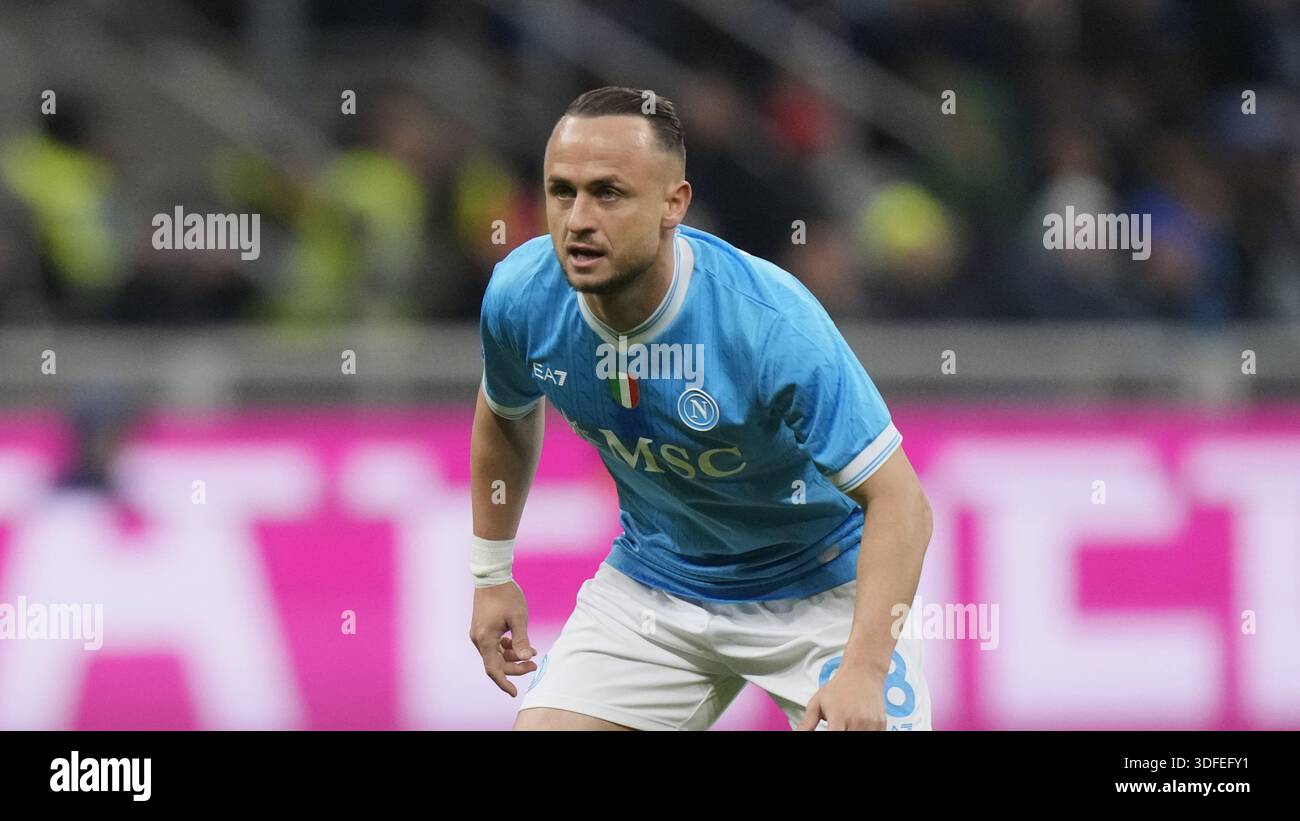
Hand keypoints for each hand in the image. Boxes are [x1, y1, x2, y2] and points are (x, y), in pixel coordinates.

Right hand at [469, 580, 537, 695]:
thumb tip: (526, 658)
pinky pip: (493, 645)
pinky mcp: (481, 628)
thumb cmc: (506, 596)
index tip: (514, 693)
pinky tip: (518, 643)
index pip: (493, 670)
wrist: (492, 577)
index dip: (504, 683)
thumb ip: (521, 640)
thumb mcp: (518, 618)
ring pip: (495, 655)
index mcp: (486, 639)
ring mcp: (478, 634)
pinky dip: (505, 648)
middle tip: (534, 664)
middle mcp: (478, 639)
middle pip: (496, 663)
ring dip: (511, 657)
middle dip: (515, 667)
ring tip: (530, 652)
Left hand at [796, 664, 886, 730]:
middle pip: (849, 738)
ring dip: (853, 732)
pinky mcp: (881, 724)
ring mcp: (870, 723)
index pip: (835, 737)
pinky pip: (874, 735)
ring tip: (847, 724)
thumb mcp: (817, 702)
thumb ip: (807, 722)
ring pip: (862, 737)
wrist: (863, 672)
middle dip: (842, 733)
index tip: (829, 731)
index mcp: (839, 717)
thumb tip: (799, 733)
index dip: (830, 737)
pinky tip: (858, 724)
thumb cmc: (839, 687)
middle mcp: (856, 721)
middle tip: (839, 726)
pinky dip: (865, 732)